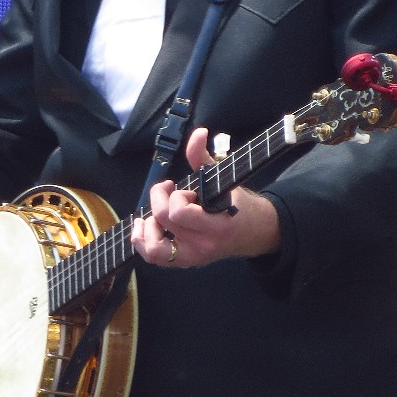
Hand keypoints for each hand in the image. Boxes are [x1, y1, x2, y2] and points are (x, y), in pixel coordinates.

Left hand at [130, 127, 280, 266]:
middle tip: (167, 191)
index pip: (178, 213)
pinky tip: (144, 225)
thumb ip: (203, 157)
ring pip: (153, 249)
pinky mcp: (184, 262)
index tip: (181, 188)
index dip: (174, 195)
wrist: (254, 233)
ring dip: (147, 226)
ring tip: (154, 214)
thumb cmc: (237, 204)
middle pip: (162, 221)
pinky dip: (143, 241)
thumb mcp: (223, 178)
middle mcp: (203, 245)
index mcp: (216, 225)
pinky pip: (154, 257)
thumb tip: (197, 133)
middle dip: (159, 199)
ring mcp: (193, 257)